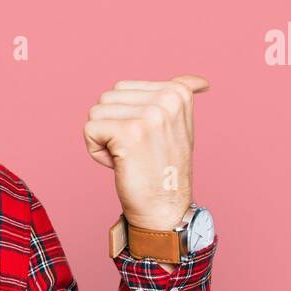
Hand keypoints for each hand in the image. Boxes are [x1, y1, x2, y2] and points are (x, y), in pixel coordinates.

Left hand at [83, 75, 208, 230]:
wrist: (165, 208)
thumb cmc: (165, 169)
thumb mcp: (179, 126)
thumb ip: (179, 99)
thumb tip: (200, 81)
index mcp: (178, 93)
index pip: (122, 89)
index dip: (125, 118)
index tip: (150, 140)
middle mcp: (167, 99)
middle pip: (107, 98)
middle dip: (111, 126)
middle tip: (136, 151)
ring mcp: (150, 114)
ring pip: (96, 113)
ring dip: (104, 139)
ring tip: (129, 157)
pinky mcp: (130, 132)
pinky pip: (90, 130)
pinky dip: (96, 152)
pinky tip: (119, 164)